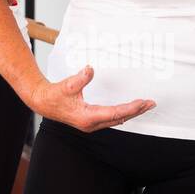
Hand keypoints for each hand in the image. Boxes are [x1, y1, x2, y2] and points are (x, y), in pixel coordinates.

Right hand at [29, 66, 154, 132]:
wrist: (43, 102)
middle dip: (136, 111)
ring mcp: (91, 124)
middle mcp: (91, 123)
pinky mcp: (90, 121)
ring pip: (116, 119)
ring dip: (131, 113)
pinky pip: (111, 118)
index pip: (115, 113)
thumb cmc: (54, 95)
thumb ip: (80, 78)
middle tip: (151, 103)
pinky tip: (129, 109)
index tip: (143, 103)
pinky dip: (122, 113)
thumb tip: (90, 69)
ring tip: (144, 106)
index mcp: (87, 117)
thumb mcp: (67, 85)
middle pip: (120, 118)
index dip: (131, 108)